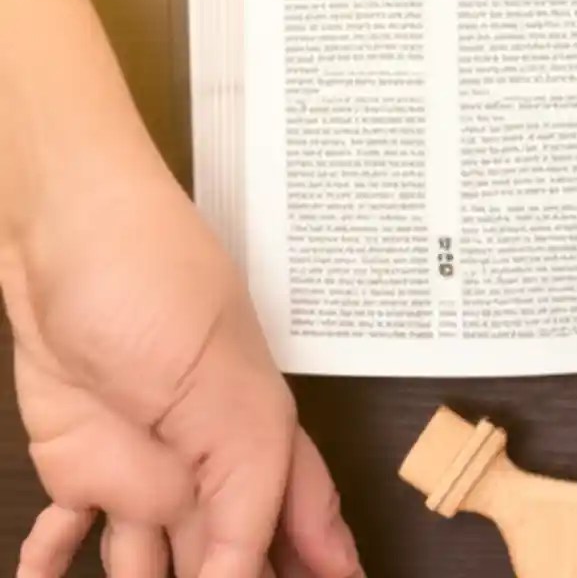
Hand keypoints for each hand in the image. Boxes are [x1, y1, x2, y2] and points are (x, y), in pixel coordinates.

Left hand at [1, 170, 362, 576]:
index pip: (305, 520)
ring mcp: (141, 466)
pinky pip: (71, 534)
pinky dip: (57, 562)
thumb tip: (238, 577)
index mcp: (259, 439)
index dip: (323, 561)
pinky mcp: (80, 458)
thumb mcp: (218, 395)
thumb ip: (242, 492)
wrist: (61, 228)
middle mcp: (206, 462)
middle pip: (235, 551)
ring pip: (158, 562)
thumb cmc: (154, 280)